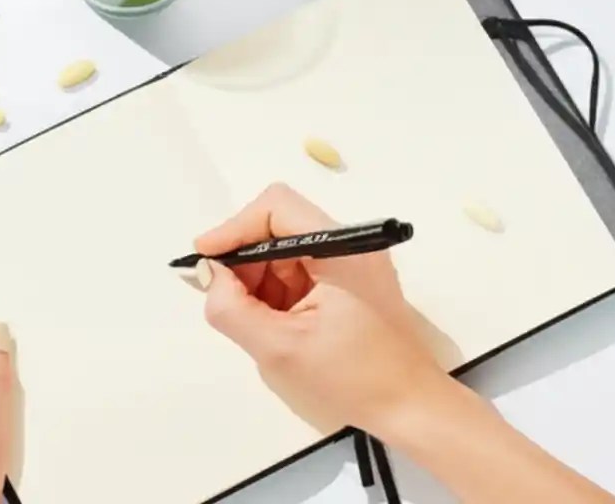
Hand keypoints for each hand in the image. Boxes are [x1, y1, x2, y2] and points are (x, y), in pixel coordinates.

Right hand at [194, 183, 449, 433]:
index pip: (276, 207)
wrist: (410, 408)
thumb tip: (209, 276)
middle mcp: (350, 244)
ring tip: (256, 322)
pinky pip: (300, 272)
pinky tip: (275, 325)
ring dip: (259, 280)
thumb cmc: (351, 378)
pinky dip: (277, 293)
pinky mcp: (351, 283)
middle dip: (244, 260)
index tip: (205, 259)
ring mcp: (353, 263)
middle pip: (278, 227)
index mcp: (341, 248)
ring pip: (285, 251)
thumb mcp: (280, 347)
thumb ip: (233, 308)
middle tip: (225, 300)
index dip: (234, 228)